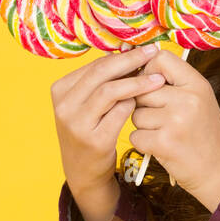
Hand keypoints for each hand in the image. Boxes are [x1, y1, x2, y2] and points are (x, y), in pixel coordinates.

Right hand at [50, 44, 166, 192]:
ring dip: (137, 83)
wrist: (83, 171)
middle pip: (101, 73)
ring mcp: (76, 124)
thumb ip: (101, 81)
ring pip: (109, 91)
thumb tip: (130, 52)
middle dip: (131, 61)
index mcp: (60, 90)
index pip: (95, 65)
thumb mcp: (85, 104)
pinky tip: (146, 102)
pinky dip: (134, 104)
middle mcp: (64, 106)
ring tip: (158, 80)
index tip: (144, 49)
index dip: (122, 55)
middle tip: (153, 53)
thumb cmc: (90, 130)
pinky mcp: (94, 140)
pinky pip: (119, 114)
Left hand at [131, 48, 219, 211]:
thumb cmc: (206, 135)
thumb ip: (174, 83)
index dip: (150, 71)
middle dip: (144, 104)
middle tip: (164, 118)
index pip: (161, 59)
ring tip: (166, 133)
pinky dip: (144, 143)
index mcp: (197, 84)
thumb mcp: (200, 100)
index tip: (154, 86)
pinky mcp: (164, 142)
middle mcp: (188, 99)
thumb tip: (138, 68)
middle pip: (142, 88)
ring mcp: (175, 120)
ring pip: (136, 113)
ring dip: (144, 126)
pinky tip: (162, 147)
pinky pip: (135, 134)